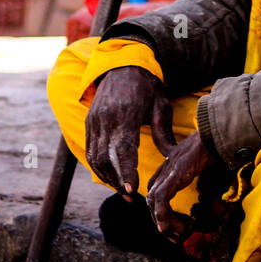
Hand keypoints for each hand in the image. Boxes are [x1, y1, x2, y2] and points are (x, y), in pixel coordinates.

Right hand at [84, 66, 175, 197]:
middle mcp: (105, 118)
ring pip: (94, 156)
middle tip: (130, 197)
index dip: (125, 171)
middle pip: (105, 158)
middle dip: (116, 180)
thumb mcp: (161, 104)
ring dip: (106, 176)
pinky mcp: (89, 122)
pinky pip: (90, 149)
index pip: (123, 149)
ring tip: (121, 190)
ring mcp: (94, 120)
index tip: (131, 189)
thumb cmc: (147, 85)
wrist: (123, 64)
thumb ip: (164, 133)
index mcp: (125, 114)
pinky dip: (98, 166)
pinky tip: (110, 176)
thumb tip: (171, 158)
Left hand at [147, 132, 215, 239]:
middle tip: (175, 237)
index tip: (175, 226)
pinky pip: (160, 201)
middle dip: (162, 221)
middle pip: (152, 200)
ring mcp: (167, 172)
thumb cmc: (212, 147)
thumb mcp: (202, 163)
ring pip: (153, 203)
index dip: (162, 211)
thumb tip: (208, 195)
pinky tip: (168, 228)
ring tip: (177, 235)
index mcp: (169, 166)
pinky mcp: (172, 177)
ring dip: (163, 222)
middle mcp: (164, 170)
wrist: (214, 137)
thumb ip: (199, 175)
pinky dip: (162, 215)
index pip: (156, 192)